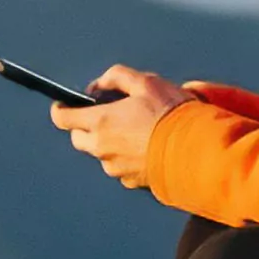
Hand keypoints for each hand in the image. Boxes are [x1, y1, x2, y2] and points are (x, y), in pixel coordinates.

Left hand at [50, 65, 188, 188]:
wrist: (197, 151)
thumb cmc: (171, 114)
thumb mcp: (145, 83)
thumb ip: (117, 77)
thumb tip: (99, 84)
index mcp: (100, 122)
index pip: (63, 118)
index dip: (61, 109)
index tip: (64, 104)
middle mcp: (102, 149)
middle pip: (79, 139)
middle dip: (85, 126)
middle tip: (104, 115)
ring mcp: (116, 168)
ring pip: (102, 154)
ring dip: (110, 142)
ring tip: (135, 130)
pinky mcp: (132, 182)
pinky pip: (121, 167)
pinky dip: (127, 157)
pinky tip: (147, 147)